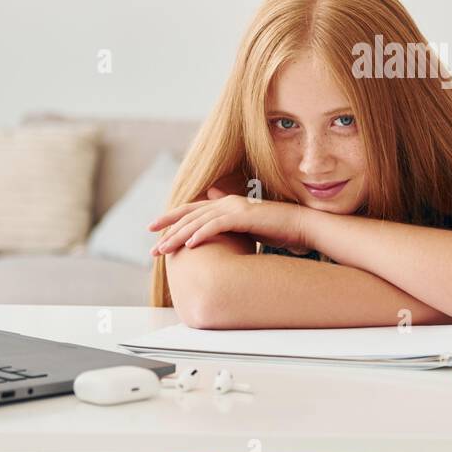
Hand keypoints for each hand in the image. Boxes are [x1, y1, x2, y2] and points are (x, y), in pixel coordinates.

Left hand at [147, 187, 309, 254]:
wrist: (298, 226)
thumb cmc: (274, 229)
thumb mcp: (246, 225)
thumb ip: (229, 222)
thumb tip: (214, 223)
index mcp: (225, 203)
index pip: (191, 210)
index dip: (170, 218)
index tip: (153, 231)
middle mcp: (226, 202)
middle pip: (189, 215)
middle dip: (167, 230)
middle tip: (153, 249)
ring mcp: (234, 208)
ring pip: (198, 221)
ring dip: (179, 236)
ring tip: (164, 250)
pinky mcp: (243, 216)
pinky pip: (216, 226)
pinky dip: (201, 234)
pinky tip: (189, 245)